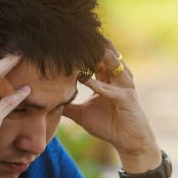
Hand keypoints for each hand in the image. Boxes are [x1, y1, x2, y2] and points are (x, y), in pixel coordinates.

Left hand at [62, 39, 158, 160]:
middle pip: (107, 56)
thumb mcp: (82, 116)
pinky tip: (85, 79)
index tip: (68, 42)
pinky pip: (111, 90)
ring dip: (98, 58)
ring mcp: (125, 87)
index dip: (85, 51)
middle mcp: (118, 80)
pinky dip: (98, 85)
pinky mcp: (127, 99)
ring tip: (82, 48)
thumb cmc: (109, 127)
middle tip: (74, 35)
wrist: (129, 142)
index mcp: (108, 81)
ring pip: (113, 66)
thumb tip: (49, 105)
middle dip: (94, 46)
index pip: (97, 60)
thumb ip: (68, 108)